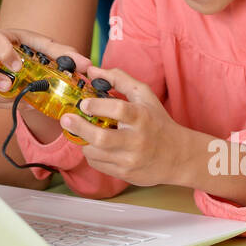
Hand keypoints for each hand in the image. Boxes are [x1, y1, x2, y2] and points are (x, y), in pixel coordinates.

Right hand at [0, 27, 93, 106]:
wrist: (12, 57)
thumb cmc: (27, 50)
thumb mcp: (43, 48)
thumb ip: (63, 54)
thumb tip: (86, 64)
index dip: (4, 54)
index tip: (18, 67)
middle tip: (9, 86)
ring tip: (19, 98)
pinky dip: (1, 103)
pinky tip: (17, 101)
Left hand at [64, 65, 187, 187]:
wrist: (179, 156)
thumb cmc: (158, 122)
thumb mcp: (144, 96)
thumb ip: (119, 79)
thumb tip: (92, 71)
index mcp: (142, 117)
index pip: (118, 110)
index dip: (97, 106)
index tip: (84, 103)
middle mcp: (137, 140)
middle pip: (101, 138)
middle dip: (79, 128)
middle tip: (66, 119)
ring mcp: (131, 160)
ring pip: (95, 153)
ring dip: (84, 141)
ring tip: (83, 132)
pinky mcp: (126, 174)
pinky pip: (98, 165)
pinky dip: (92, 155)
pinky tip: (96, 146)